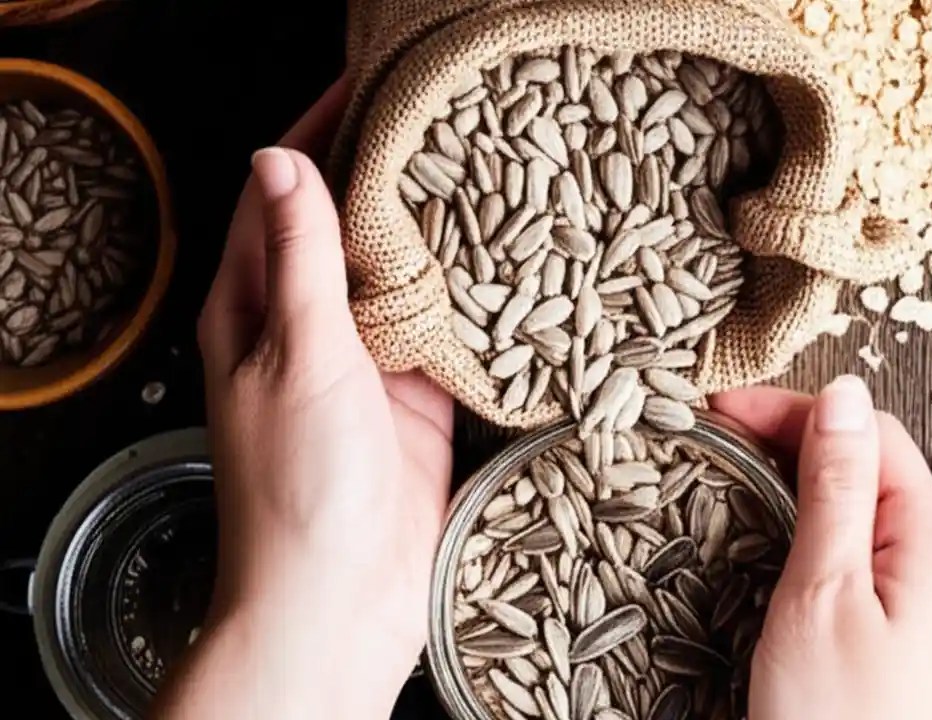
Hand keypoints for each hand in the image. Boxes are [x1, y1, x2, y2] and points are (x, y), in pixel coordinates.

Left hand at [155, 81, 453, 718]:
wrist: (341, 603)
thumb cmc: (298, 489)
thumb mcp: (296, 358)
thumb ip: (299, 260)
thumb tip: (283, 158)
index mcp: (254, 308)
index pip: (281, 193)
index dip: (318, 132)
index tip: (368, 83)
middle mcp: (309, 326)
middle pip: (348, 226)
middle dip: (388, 171)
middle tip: (448, 117)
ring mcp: (367, 362)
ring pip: (403, 274)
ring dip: (437, 230)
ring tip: (490, 171)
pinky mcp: (419, 397)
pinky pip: (446, 330)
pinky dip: (473, 297)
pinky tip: (511, 263)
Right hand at [712, 376, 931, 719]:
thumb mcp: (824, 596)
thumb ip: (836, 489)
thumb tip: (843, 396)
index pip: (869, 433)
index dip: (794, 411)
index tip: (720, 411)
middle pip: (874, 468)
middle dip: (796, 442)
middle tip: (719, 442)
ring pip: (872, 514)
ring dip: (806, 486)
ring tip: (741, 480)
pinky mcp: (920, 639)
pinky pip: (875, 560)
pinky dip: (823, 536)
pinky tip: (783, 543)